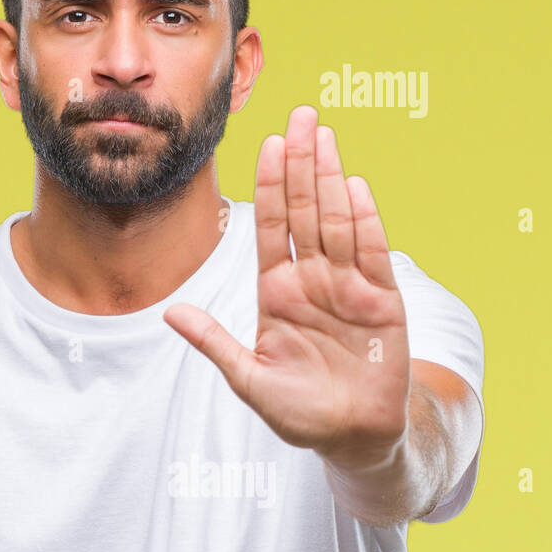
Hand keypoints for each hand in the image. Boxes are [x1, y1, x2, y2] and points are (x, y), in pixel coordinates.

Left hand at [162, 105, 410, 467]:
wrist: (350, 437)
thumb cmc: (298, 409)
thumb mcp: (247, 378)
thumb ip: (214, 343)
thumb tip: (169, 313)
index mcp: (277, 290)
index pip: (270, 226)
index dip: (268, 185)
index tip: (266, 143)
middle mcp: (312, 279)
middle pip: (303, 210)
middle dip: (301, 164)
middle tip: (301, 115)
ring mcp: (348, 287)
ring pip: (336, 222)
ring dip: (330, 179)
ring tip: (324, 136)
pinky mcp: (382, 302)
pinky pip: (372, 255)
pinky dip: (364, 222)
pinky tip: (354, 187)